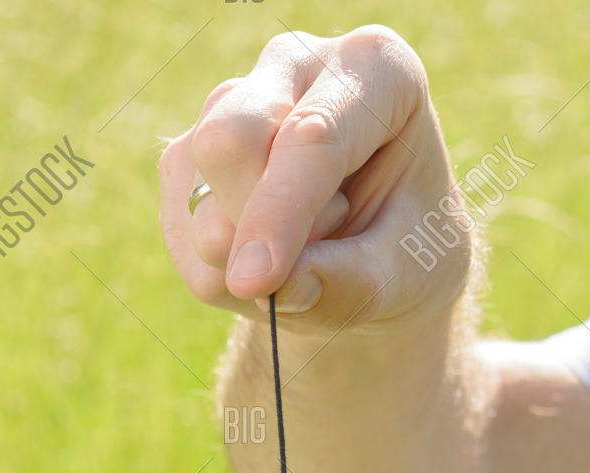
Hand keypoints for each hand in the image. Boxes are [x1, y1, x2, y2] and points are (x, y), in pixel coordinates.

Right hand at [159, 25, 469, 330]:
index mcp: (377, 70)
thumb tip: (278, 290)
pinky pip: (180, 229)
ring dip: (240, 254)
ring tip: (308, 255)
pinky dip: (219, 273)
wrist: (380, 255)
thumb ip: (355, 284)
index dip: (279, 210)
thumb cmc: (407, 245)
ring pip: (195, 183)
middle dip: (250, 223)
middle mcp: (297, 66)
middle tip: (303, 272)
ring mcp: (232, 104)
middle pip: (230, 138)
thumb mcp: (409, 273)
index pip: (311, 135)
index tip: (257, 281)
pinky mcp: (190, 154)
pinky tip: (268, 263)